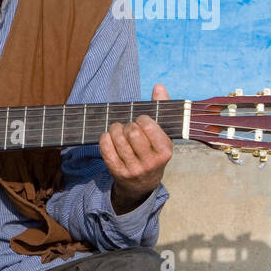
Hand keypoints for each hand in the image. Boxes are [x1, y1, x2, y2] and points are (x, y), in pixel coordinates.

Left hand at [100, 83, 173, 213]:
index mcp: (165, 151)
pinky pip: (106, 150)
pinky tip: (108, 136)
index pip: (149, 127)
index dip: (141, 119)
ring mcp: (133, 169)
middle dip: (127, 124)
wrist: (142, 184)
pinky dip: (105, 138)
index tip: (140, 120)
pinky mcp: (118, 172)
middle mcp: (150, 162)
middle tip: (128, 126)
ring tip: (117, 129)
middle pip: (132, 132)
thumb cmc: (153, 152)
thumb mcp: (162, 135)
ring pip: (118, 140)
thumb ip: (161, 109)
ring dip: (115, 129)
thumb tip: (158, 86)